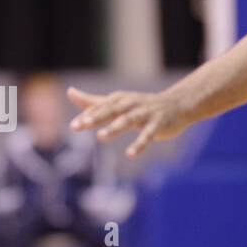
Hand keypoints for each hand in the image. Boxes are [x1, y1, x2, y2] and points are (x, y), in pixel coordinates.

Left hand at [67, 87, 191, 157]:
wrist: (177, 104)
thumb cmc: (141, 105)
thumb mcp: (116, 102)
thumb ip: (92, 101)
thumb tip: (70, 92)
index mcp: (118, 100)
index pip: (99, 107)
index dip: (86, 116)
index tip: (73, 126)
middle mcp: (130, 104)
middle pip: (110, 111)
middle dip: (95, 117)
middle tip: (79, 125)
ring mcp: (144, 114)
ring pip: (128, 120)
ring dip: (115, 127)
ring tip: (101, 136)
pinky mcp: (158, 125)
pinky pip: (147, 135)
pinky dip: (139, 144)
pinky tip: (129, 154)